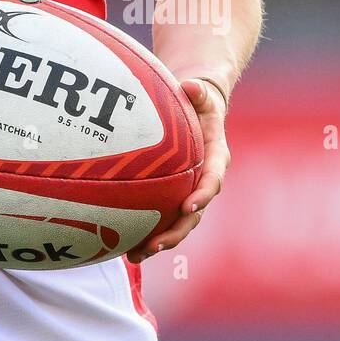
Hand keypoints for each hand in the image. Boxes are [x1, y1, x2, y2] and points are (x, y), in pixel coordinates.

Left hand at [125, 77, 229, 262]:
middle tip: (156, 244)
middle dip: (176, 231)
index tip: (188, 207)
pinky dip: (146, 231)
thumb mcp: (201, 93)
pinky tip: (124, 246)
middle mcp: (204, 180)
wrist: (198, 110)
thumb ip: (199, 91)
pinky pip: (162, 217)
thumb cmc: (198, 100)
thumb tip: (190, 85)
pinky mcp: (173, 195)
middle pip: (194, 214)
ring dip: (159, 241)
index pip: (212, 179)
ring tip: (136, 255)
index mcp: (215, 157)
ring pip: (178, 224)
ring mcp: (189, 191)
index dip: (203, 195)